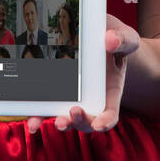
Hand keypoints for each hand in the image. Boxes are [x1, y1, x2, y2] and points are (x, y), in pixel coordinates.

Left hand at [26, 14, 138, 134]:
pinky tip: (33, 118)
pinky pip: (46, 105)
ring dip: (59, 122)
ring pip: (64, 117)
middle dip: (78, 122)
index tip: (99, 125)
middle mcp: (90, 99)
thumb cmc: (115, 41)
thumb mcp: (126, 38)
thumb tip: (111, 41)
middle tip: (73, 113)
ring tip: (54, 121)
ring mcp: (72, 97)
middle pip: (85, 120)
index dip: (105, 122)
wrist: (99, 35)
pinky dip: (39, 113)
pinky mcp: (55, 90)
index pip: (109, 114)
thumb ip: (123, 41)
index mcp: (110, 92)